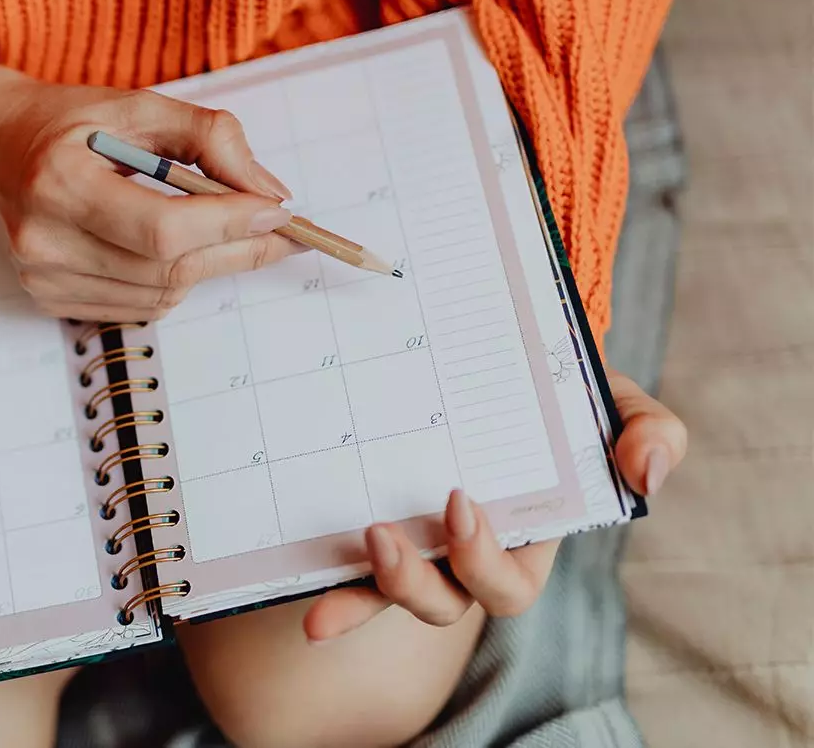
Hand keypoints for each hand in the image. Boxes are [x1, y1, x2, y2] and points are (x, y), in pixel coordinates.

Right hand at [0, 63, 303, 321]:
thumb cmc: (66, 122)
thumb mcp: (137, 105)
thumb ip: (209, 137)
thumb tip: (270, 193)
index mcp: (57, 181)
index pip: (162, 228)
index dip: (229, 224)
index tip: (279, 210)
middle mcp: (43, 240)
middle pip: (167, 269)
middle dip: (235, 249)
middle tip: (278, 229)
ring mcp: (42, 279)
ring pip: (161, 295)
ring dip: (207, 265)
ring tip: (225, 231)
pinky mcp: (48, 300)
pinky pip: (139, 307)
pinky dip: (172, 281)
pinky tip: (173, 250)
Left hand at [302, 370, 687, 642]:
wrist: (505, 351)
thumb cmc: (565, 390)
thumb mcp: (618, 402)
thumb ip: (653, 432)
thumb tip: (646, 471)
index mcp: (525, 540)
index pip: (507, 583)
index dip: (482, 561)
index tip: (458, 503)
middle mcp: (467, 554)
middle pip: (446, 603)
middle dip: (415, 584)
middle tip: (384, 534)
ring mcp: (419, 541)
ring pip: (395, 594)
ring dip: (368, 590)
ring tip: (351, 546)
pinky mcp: (378, 522)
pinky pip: (352, 566)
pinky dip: (336, 589)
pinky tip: (308, 609)